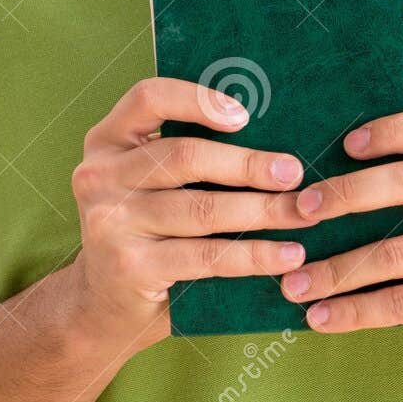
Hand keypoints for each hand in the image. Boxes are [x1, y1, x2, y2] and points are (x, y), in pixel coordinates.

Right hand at [67, 77, 307, 353]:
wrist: (101, 303)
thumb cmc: (145, 227)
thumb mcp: (146, 181)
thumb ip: (184, 154)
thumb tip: (274, 131)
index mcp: (108, 140)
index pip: (149, 98)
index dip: (198, 100)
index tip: (246, 116)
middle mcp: (99, 176)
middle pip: (185, 156)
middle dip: (248, 164)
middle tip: (294, 173)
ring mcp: (111, 223)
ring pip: (202, 209)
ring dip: (262, 210)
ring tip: (302, 213)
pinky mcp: (130, 267)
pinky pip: (205, 256)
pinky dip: (253, 255)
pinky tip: (287, 256)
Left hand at [278, 108, 402, 383]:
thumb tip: (331, 173)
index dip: (392, 129)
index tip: (345, 144)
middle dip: (346, 194)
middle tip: (299, 211)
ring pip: (394, 254)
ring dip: (335, 270)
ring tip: (291, 283)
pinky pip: (400, 303)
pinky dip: (353, 311)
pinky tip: (320, 316)